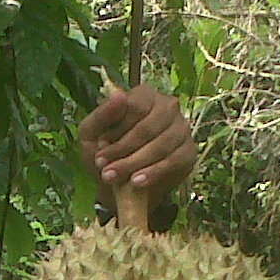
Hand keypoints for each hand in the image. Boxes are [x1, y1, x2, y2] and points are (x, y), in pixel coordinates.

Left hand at [77, 83, 195, 204]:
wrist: (118, 184)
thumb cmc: (104, 152)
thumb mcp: (91, 133)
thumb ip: (101, 115)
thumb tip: (119, 95)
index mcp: (143, 96)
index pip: (135, 107)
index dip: (116, 130)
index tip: (99, 146)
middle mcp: (167, 107)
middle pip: (147, 128)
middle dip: (123, 150)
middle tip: (104, 169)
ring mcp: (181, 128)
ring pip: (160, 145)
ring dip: (134, 163)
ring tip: (114, 177)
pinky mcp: (188, 151)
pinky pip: (174, 160)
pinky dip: (153, 172)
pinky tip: (137, 182)